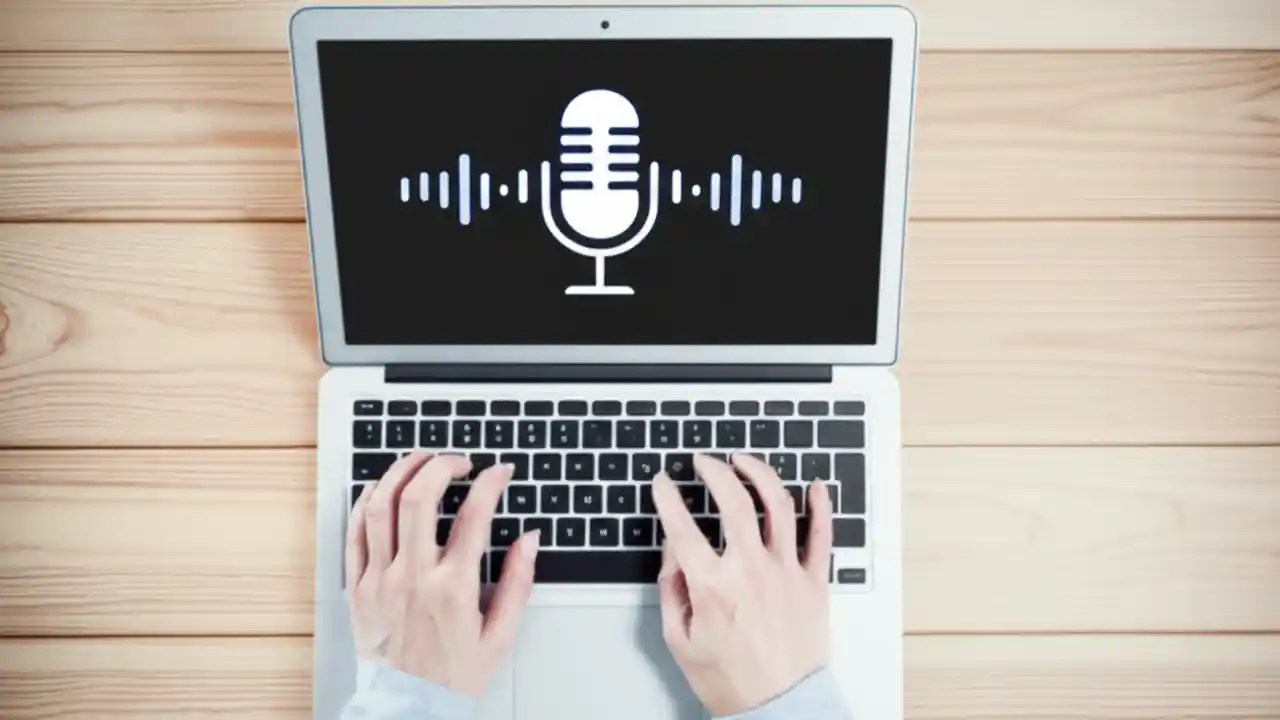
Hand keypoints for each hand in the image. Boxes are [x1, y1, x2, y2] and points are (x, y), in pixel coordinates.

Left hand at [346, 452, 539, 696]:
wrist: (410, 709)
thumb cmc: (454, 677)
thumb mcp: (501, 635)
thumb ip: (518, 582)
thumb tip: (529, 539)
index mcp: (453, 589)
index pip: (474, 515)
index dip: (490, 483)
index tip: (499, 472)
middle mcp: (413, 578)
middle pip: (418, 497)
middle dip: (440, 465)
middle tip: (458, 461)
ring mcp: (379, 582)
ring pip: (380, 507)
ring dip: (400, 473)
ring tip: (419, 461)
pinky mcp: (357, 589)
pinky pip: (354, 533)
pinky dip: (366, 502)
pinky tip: (382, 489)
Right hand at [654, 454, 832, 715]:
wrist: (779, 707)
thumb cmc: (730, 679)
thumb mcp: (680, 639)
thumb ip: (673, 589)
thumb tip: (674, 551)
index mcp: (713, 586)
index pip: (682, 527)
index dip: (667, 497)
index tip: (663, 483)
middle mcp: (751, 571)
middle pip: (734, 501)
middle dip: (715, 471)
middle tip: (704, 462)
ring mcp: (786, 572)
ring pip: (777, 505)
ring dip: (759, 473)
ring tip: (744, 462)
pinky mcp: (813, 581)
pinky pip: (821, 534)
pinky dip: (820, 505)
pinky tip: (814, 486)